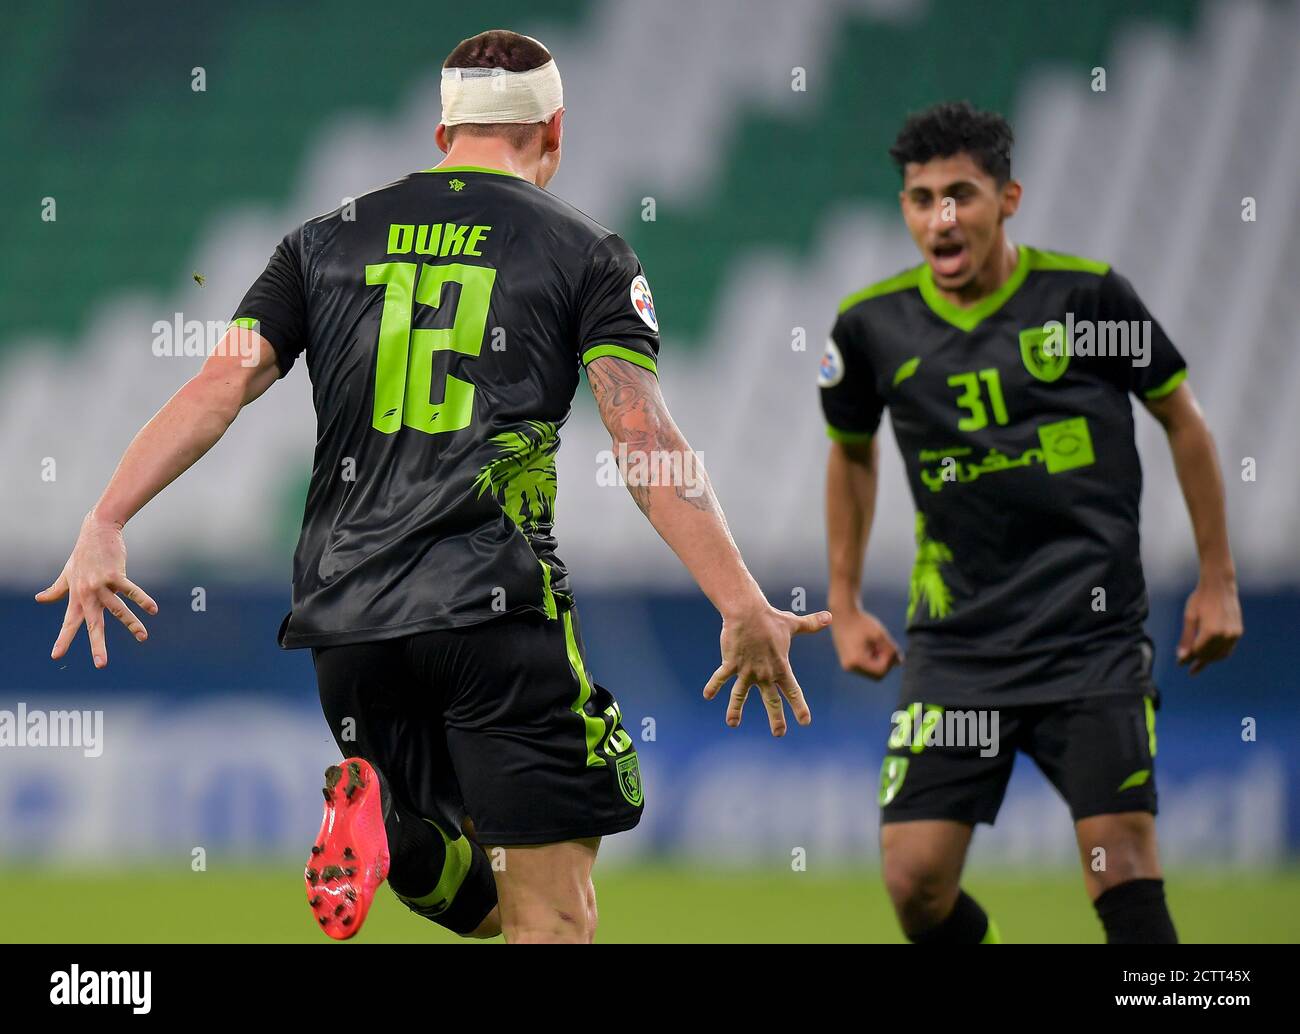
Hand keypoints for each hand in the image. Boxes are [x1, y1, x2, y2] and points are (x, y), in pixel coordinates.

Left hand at [35, 514, 157, 667]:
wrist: (96, 530)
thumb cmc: (83, 554)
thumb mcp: (67, 573)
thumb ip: (56, 589)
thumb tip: (40, 599)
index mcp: (76, 596)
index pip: (69, 622)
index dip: (63, 639)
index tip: (56, 656)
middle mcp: (87, 593)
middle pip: (94, 624)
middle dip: (98, 645)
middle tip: (101, 665)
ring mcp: (101, 584)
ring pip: (118, 610)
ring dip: (132, 624)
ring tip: (143, 637)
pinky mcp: (115, 574)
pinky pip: (131, 590)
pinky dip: (142, 600)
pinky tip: (152, 610)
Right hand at [702, 604, 829, 735]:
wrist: (748, 612)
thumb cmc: (770, 618)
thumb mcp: (793, 624)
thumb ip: (811, 624)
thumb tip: (829, 616)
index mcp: (780, 667)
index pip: (793, 691)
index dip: (799, 707)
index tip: (805, 722)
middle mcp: (764, 673)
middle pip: (771, 701)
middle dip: (776, 719)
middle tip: (779, 733)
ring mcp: (746, 670)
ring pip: (740, 695)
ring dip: (735, 709)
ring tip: (732, 723)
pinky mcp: (731, 664)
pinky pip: (720, 678)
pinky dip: (713, 686)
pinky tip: (707, 695)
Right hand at [830, 604, 902, 679]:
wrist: (843, 613)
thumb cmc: (861, 622)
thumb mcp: (879, 634)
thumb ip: (891, 649)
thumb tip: (900, 663)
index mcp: (855, 661)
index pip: (880, 671)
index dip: (889, 661)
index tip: (888, 646)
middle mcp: (850, 667)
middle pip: (876, 675)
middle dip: (885, 662)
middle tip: (883, 645)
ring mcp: (848, 665)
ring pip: (872, 671)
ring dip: (879, 660)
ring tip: (876, 643)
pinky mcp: (848, 661)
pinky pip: (866, 666)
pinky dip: (873, 658)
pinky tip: (871, 644)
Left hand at [1177, 575, 1242, 674]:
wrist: (1219, 586)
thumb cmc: (1200, 599)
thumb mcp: (1189, 617)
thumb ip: (1186, 638)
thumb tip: (1182, 657)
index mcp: (1210, 631)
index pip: (1197, 652)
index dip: (1187, 659)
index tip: (1179, 664)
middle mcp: (1224, 635)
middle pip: (1208, 655)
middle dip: (1197, 661)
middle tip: (1187, 665)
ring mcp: (1233, 634)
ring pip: (1220, 655)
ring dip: (1209, 659)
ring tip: (1198, 664)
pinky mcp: (1238, 632)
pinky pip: (1228, 649)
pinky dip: (1219, 654)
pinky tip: (1210, 655)